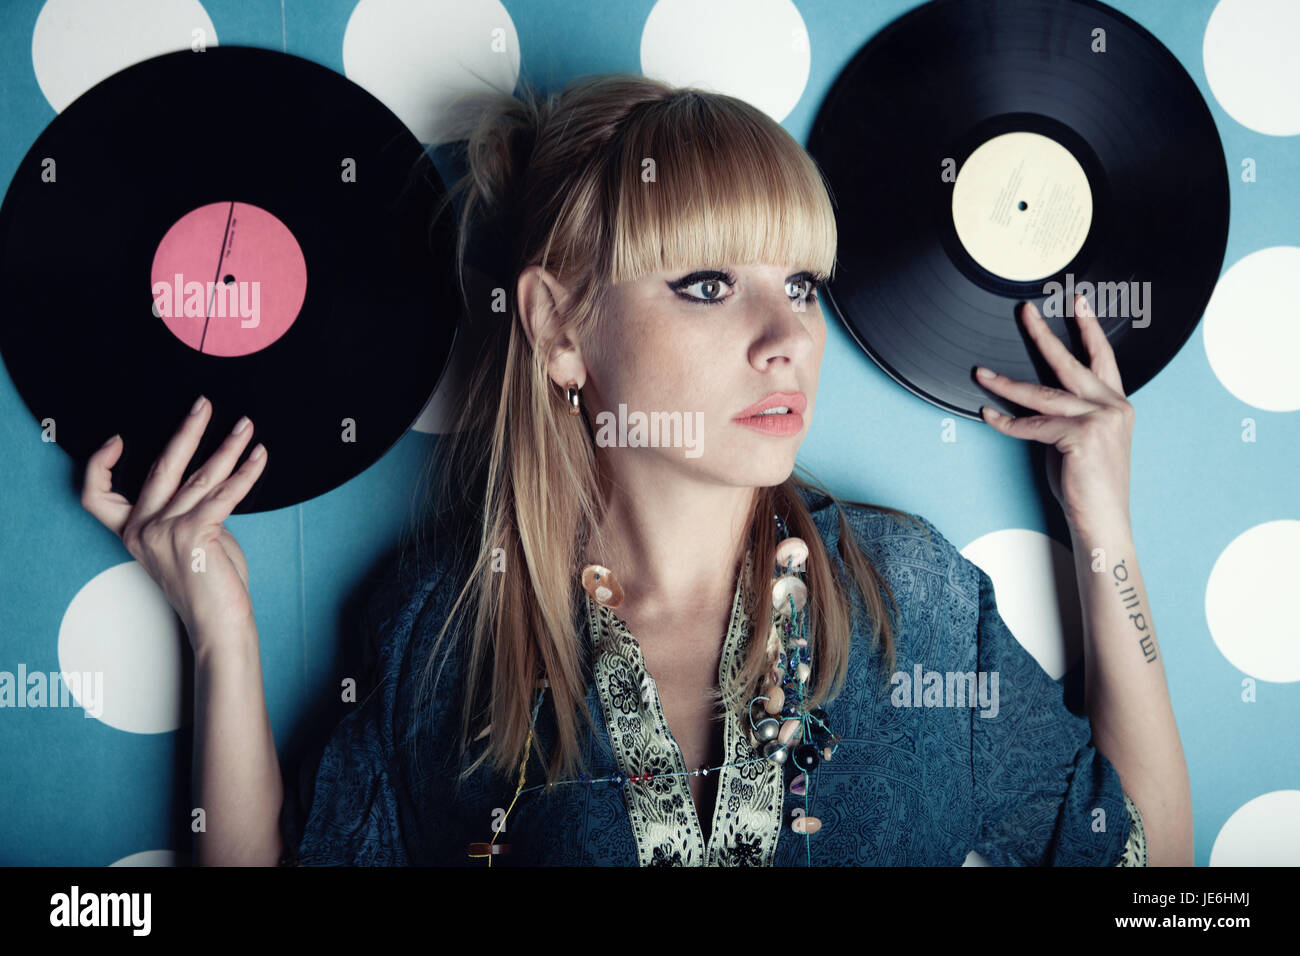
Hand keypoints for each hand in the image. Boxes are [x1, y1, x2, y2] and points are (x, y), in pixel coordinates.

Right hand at [81, 395, 267, 650]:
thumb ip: (188, 510)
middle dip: (187, 431)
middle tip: (204, 404)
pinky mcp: (194, 535)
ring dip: (228, 447)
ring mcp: (165, 532)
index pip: (96, 496)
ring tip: (246, 426)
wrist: (219, 624)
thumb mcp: (188, 540)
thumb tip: (210, 480)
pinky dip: (246, 474)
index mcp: (133, 532)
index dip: (100, 465)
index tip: (118, 439)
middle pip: (161, 468)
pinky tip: (260, 457)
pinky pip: (224, 494)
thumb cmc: (209, 584)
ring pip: (200, 476)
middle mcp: (143, 531)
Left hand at [974, 295, 1133, 539]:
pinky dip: (1006, 422)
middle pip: (1071, 363)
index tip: (1077, 302)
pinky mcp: (1081, 436)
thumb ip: (1067, 416)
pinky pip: (1031, 425)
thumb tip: (1037, 403)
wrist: (1103, 520)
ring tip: (981, 372)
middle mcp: (1113, 407)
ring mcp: (1100, 420)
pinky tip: (988, 415)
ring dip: (1006, 384)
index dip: (1089, 328)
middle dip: (1044, 335)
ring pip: (1042, 394)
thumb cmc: (1089, 485)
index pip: (1102, 359)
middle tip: (1025, 312)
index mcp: (1117, 405)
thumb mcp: (1082, 441)